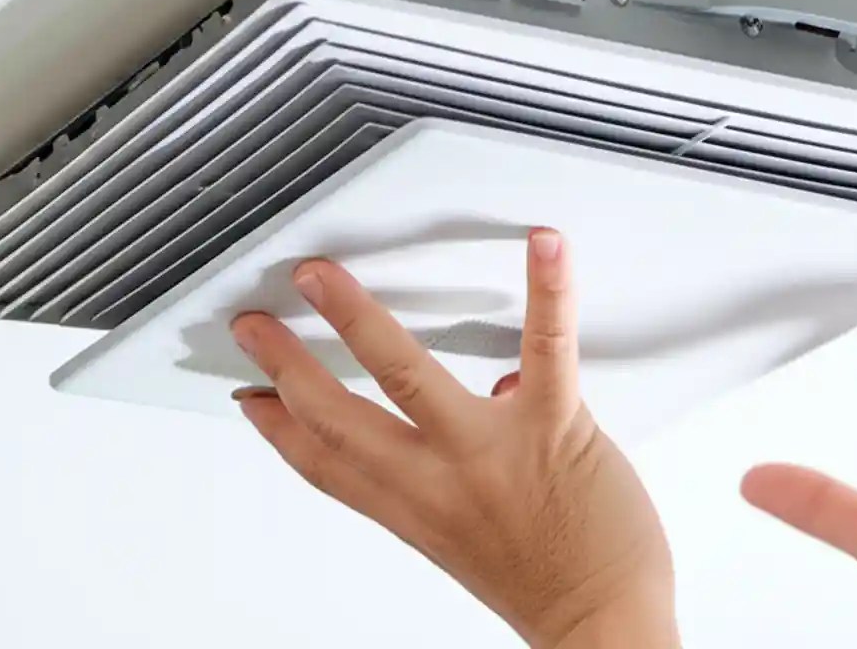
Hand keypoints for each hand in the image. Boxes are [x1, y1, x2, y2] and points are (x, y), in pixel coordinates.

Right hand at [230, 229, 677, 648]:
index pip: (325, 465)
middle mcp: (437, 481)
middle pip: (337, 417)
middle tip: (255, 323)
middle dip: (287, 364)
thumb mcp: (477, 534)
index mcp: (414, 507)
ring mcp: (489, 451)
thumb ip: (464, 469)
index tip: (250, 396)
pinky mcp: (553, 428)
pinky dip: (548, 292)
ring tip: (321, 278)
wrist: (605, 625)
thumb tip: (495, 394)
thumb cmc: (552, 582)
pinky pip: (548, 350)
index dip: (278, 428)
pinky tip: (544, 246)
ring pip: (405, 375)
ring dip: (354, 319)